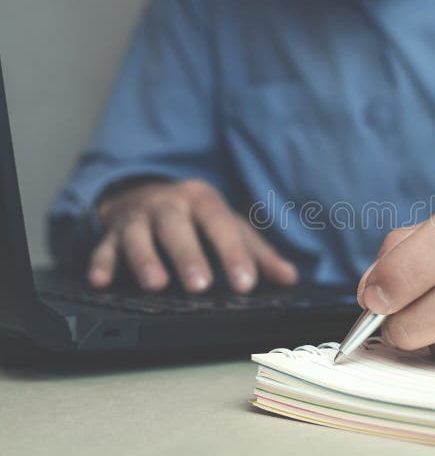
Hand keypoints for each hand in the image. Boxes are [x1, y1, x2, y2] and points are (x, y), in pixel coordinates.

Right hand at [89, 179, 296, 292]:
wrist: (144, 192)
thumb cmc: (196, 217)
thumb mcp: (229, 228)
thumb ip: (258, 253)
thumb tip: (289, 277)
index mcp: (203, 200)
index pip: (220, 225)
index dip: (233, 254)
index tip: (246, 283)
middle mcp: (168, 204)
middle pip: (177, 226)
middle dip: (188, 255)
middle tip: (200, 286)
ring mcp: (137, 217)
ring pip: (138, 235)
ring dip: (145, 259)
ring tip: (155, 286)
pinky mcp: (110, 233)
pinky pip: (103, 247)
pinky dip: (100, 264)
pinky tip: (101, 282)